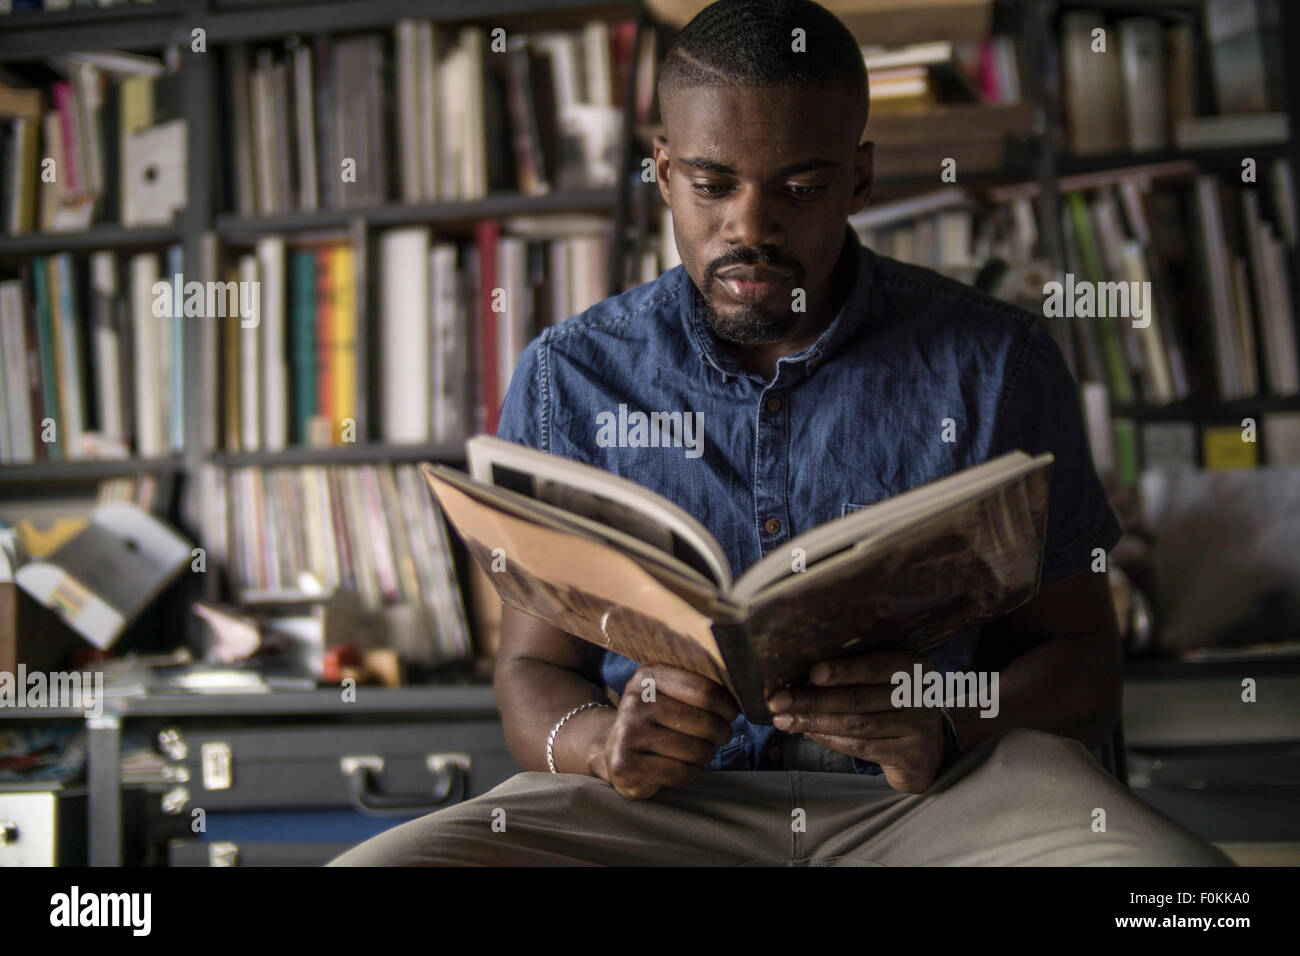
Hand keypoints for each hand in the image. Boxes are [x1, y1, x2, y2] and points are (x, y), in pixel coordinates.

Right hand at [593, 664, 739, 799]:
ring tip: (699, 752)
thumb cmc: (655, 721)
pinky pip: (680, 772)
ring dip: (706, 755)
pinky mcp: (625, 764)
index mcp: (648, 676)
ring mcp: (627, 733)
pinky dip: (689, 773)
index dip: (727, 706)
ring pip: (696, 750)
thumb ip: (698, 689)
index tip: (732, 714)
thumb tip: (742, 695)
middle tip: (719, 737)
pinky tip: (681, 767)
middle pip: (705, 723)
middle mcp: (634, 700)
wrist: (613, 751)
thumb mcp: (668, 693)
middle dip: (721, 734)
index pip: (704, 691)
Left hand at [766, 651, 946, 792]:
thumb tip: (802, 673)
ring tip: (784, 720)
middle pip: (859, 698)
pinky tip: (809, 733)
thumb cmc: (895, 705)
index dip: (841, 671)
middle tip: (779, 701)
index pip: (874, 666)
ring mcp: (918, 727)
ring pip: (856, 724)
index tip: (809, 673)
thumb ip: (856, 673)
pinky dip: (831, 739)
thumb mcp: (886, 681)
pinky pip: (862, 747)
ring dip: (814, 722)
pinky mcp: (909, 755)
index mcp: (913, 667)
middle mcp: (920, 695)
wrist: (928, 749)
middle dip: (813, 699)